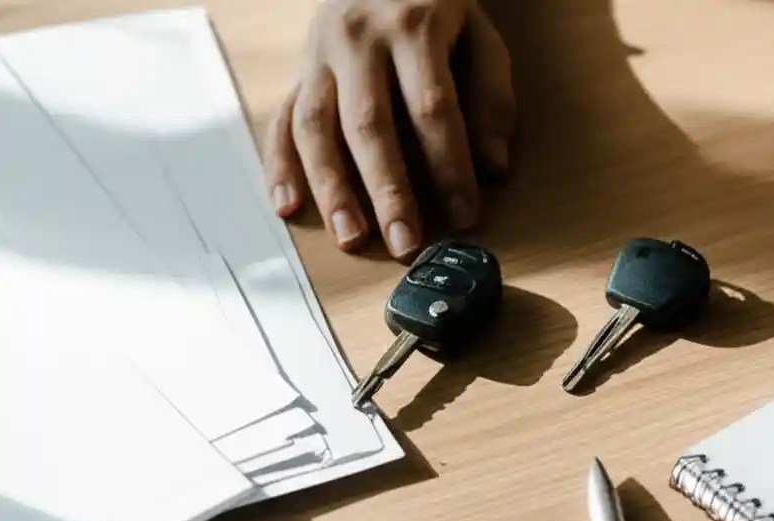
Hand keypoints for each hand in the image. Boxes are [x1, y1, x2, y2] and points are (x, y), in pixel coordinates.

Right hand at [265, 0, 513, 259]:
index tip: (465, 215)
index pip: (431, 108)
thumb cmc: (439, 7)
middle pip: (368, 125)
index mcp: (411, 26)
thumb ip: (492, 99)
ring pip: (315, 127)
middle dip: (388, 191)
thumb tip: (493, 169)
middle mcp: (356, 39)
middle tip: (405, 243)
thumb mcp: (480, 35)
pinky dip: (280, 166)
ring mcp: (318, 54)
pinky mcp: (298, 70)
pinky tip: (288, 206)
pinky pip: (281, 120)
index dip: (449, 167)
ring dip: (331, 189)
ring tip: (351, 236)